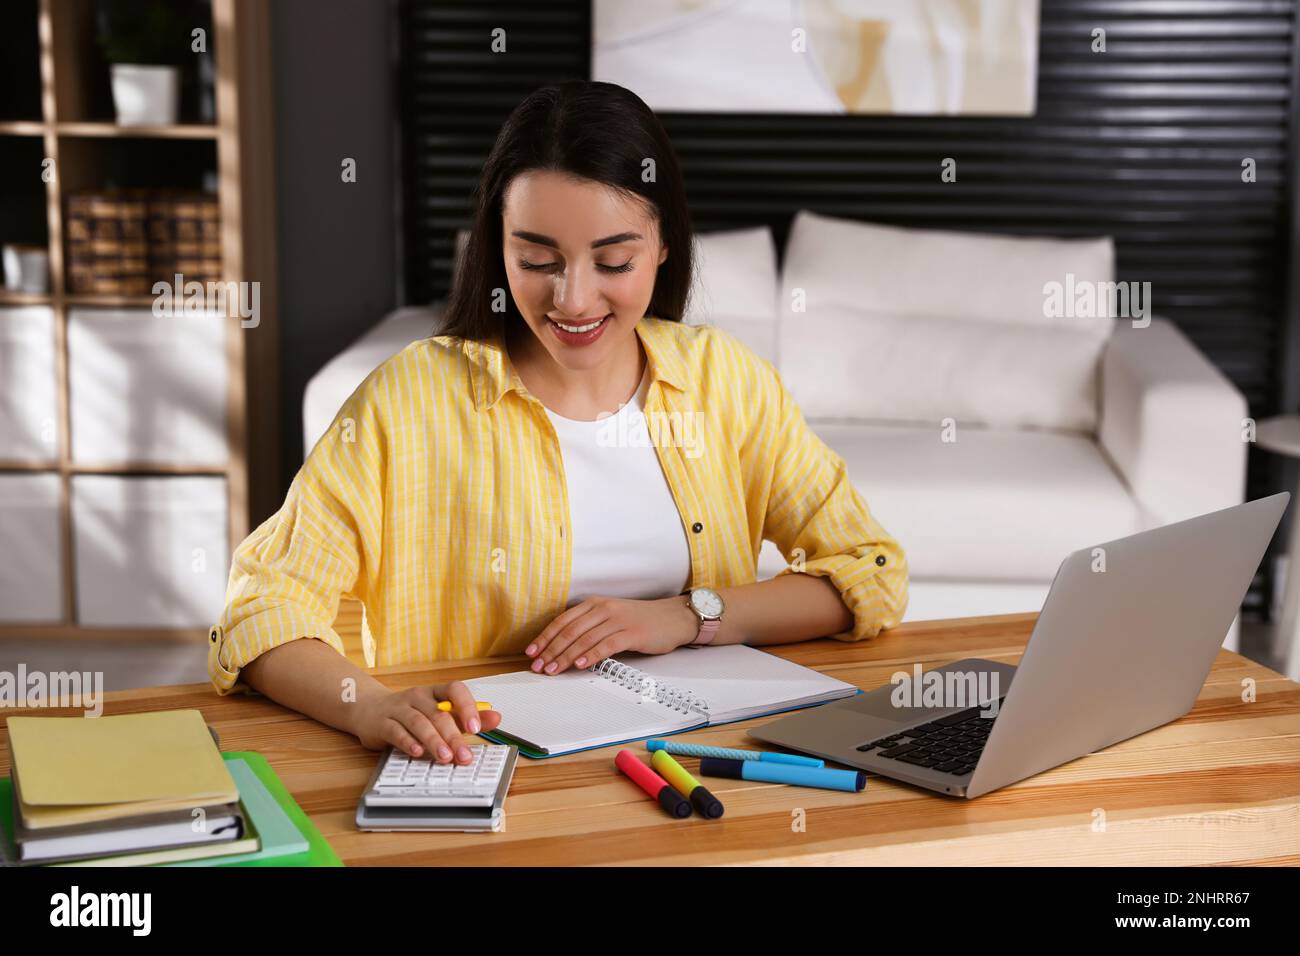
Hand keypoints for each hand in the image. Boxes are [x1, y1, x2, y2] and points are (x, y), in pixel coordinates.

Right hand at [352, 681, 501, 761]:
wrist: (370, 710)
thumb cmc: (411, 713)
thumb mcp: (441, 713)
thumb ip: (467, 717)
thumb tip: (496, 717)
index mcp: (436, 692)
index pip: (455, 690)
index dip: (467, 706)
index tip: (477, 727)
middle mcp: (418, 697)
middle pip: (439, 714)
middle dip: (454, 736)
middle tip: (464, 756)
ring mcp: (399, 708)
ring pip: (419, 722)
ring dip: (434, 741)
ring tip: (446, 757)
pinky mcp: (383, 723)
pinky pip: (396, 731)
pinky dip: (408, 742)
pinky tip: (417, 752)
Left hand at [525, 595, 698, 675]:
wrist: (672, 618)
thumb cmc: (639, 621)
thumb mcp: (610, 618)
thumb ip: (589, 627)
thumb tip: (561, 648)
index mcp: (594, 603)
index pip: (563, 621)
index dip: (545, 637)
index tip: (531, 653)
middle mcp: (603, 608)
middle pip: (570, 631)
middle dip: (551, 650)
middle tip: (538, 667)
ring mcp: (618, 620)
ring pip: (584, 639)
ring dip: (566, 657)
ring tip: (553, 670)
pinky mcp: (632, 633)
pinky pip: (606, 645)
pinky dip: (591, 656)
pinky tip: (580, 665)